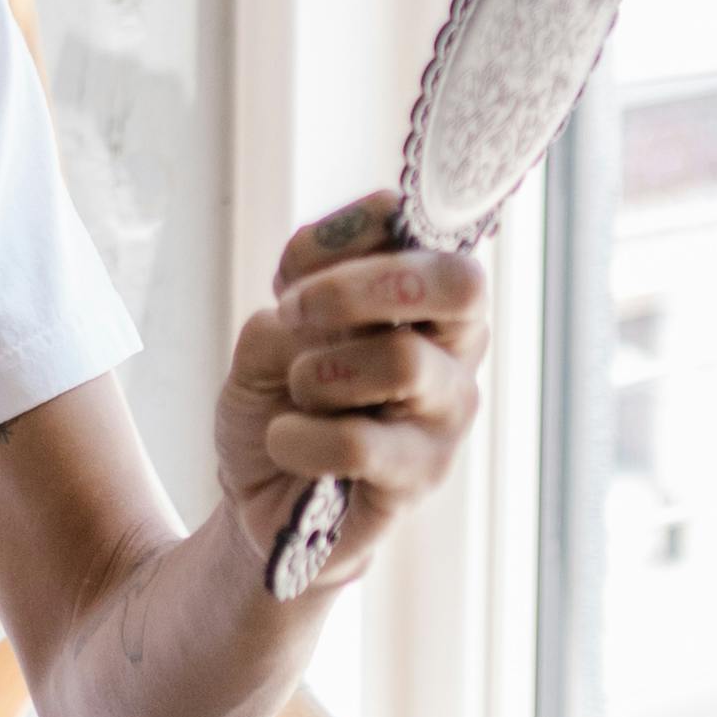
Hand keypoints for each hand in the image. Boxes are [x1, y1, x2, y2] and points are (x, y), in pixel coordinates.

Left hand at [214, 196, 489, 574]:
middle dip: (359, 288)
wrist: (259, 490)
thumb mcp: (270, 331)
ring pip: (404, 360)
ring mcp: (448, 414)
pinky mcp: (423, 475)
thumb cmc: (279, 399)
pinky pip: (362, 442)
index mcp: (423, 295)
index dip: (348, 235)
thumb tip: (322, 291)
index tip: (290, 276)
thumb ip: (301, 297)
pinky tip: (285, 442)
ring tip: (298, 396)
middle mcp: (455, 346)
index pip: (419, 225)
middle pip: (457, 283)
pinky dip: (299, 438)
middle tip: (294, 313)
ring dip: (319, 372)